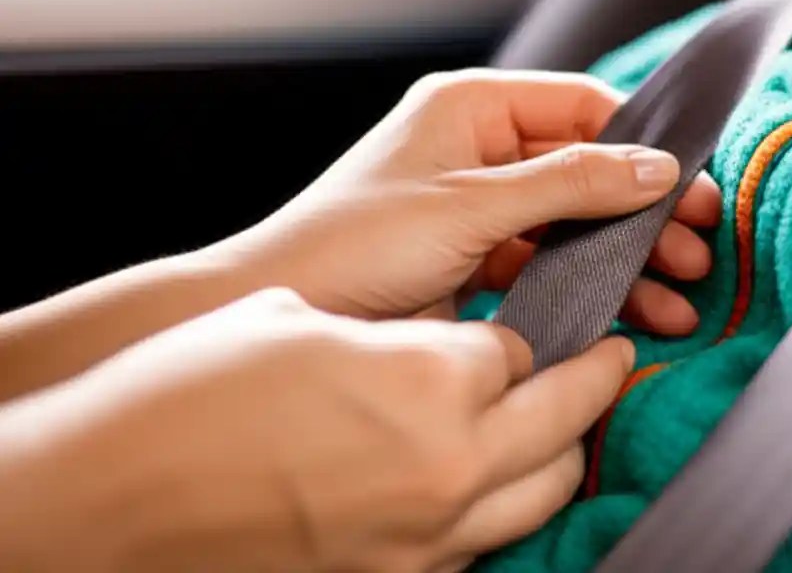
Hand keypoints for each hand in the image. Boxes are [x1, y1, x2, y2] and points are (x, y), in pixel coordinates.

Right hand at [0, 289, 634, 572]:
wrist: (104, 504)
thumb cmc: (188, 393)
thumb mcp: (306, 325)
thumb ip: (405, 338)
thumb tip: (454, 350)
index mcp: (431, 380)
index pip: (522, 350)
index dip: (520, 335)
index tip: (522, 330)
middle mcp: (450, 465)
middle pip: (564, 418)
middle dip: (594, 379)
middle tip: (611, 356)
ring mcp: (427, 538)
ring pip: (544, 493)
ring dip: (561, 451)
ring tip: (562, 424)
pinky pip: (486, 542)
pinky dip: (502, 507)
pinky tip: (485, 482)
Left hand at [217, 69, 720, 334]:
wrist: (283, 318)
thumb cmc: (354, 244)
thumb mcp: (471, 206)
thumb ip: (569, 183)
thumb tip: (656, 167)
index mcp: (472, 108)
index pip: (582, 107)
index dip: (642, 146)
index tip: (692, 191)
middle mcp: (480, 150)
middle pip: (587, 170)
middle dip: (643, 214)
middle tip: (697, 253)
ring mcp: (479, 207)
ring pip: (573, 223)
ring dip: (624, 258)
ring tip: (676, 297)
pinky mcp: (476, 260)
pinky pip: (548, 264)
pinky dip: (587, 288)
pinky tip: (626, 316)